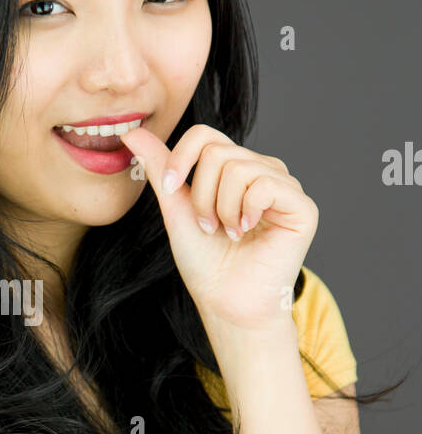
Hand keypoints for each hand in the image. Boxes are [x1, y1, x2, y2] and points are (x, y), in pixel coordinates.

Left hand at [120, 122, 318, 331]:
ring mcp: (284, 186)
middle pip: (218, 152)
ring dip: (221, 208)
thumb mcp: (176, 207)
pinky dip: (246, 211)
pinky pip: (265, 185)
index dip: (181, 158)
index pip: (205, 134)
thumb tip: (131, 132)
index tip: (169, 189)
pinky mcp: (302, 207)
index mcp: (235, 167)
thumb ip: (160, 168)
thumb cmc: (204, 261)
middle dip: (202, 195)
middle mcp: (263, 170)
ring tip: (229, 232)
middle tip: (210, 225)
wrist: (224, 302)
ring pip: (238, 168)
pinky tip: (247, 232)